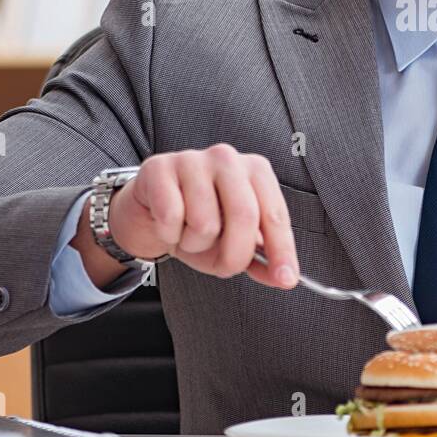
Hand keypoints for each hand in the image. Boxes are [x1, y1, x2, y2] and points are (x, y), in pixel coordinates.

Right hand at [99, 144, 298, 287]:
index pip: (275, 214)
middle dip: (235, 255)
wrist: (151, 212)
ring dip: (195, 243)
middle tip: (225, 268)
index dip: (282, 250)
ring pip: (204, 222)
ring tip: (189, 234)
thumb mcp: (233, 243)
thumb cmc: (198, 222)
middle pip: (244, 215)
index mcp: (255, 171)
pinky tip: (169, 224)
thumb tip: (284, 278)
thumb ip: (261, 260)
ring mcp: (192, 159)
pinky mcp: (159, 168)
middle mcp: (228, 158)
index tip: (286, 278)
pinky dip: (169, 234)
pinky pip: (171, 217)